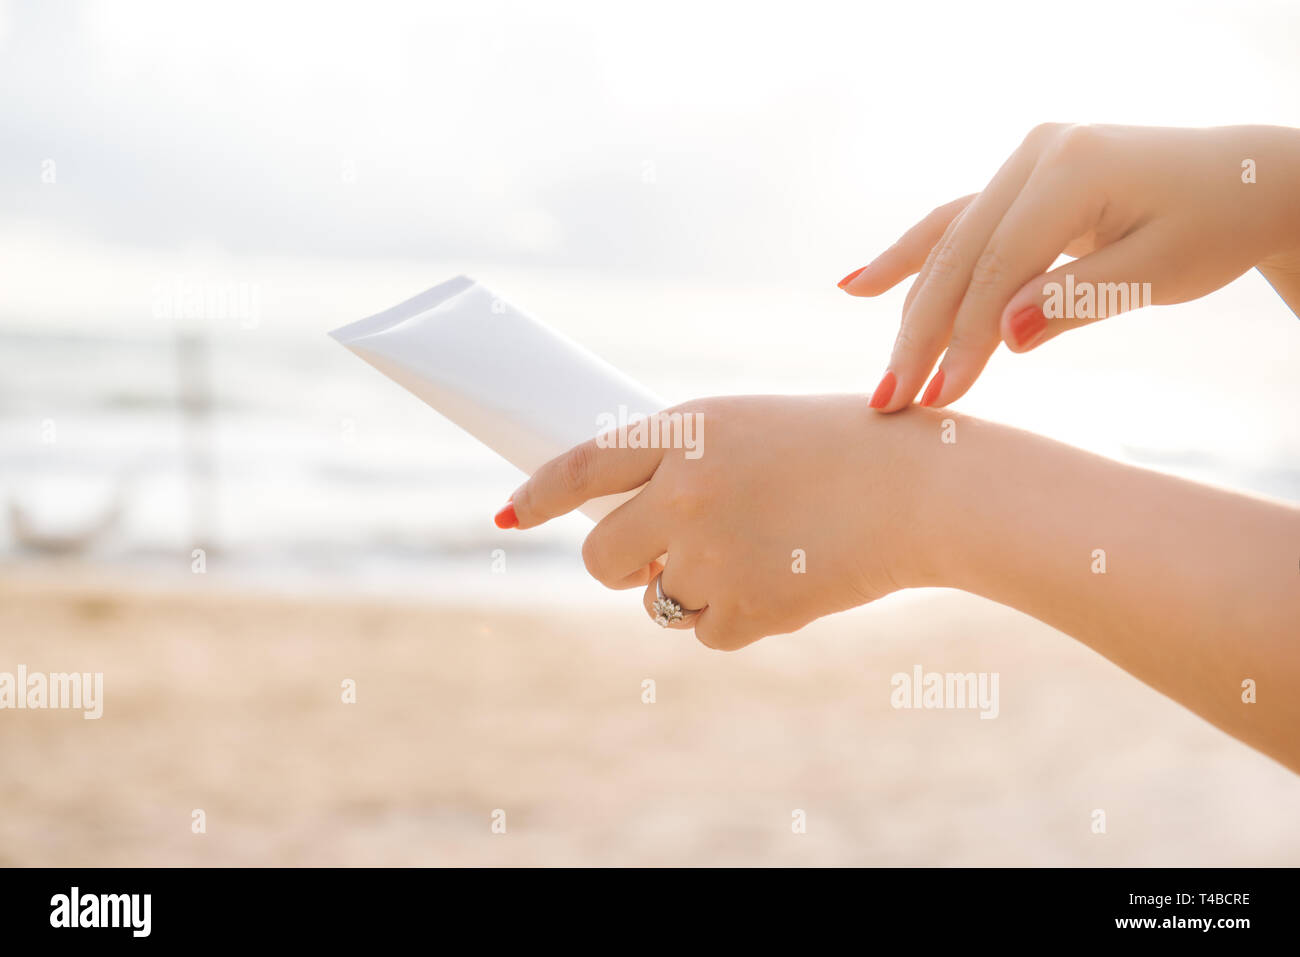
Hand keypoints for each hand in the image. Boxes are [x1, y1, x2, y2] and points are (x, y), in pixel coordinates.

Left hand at [498, 395, 936, 649]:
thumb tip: (633, 521)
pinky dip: (741, 617)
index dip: (539, 494)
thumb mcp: (756, 430)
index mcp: (688, 430)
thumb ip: (689, 465)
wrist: (929, 490)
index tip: (510, 513)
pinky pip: (708, 631)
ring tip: (769, 552)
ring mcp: (710, 554)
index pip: (583, 465)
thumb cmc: (850, 450)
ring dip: (697, 589)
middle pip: (602, 557)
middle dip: (624, 565)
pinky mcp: (744, 609)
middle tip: (662, 557)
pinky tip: (792, 579)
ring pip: (660, 600)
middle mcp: (683, 491)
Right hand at [839, 123, 1299, 410]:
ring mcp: (1020, 164)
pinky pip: (954, 225)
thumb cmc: (1210, 225)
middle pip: (960, 258)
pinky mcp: (1016, 182)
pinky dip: (910, 260)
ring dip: (909, 311)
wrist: (1240, 180)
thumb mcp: (1158, 271)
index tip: (943, 398)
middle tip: (891, 401)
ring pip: (947, 245)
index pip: (999, 267)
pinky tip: (858, 286)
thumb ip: (1077, 299)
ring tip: (879, 371)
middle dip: (922, 335)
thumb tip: (1001, 337)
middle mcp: (1034, 155)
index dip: (965, 338)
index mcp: (1071, 167)